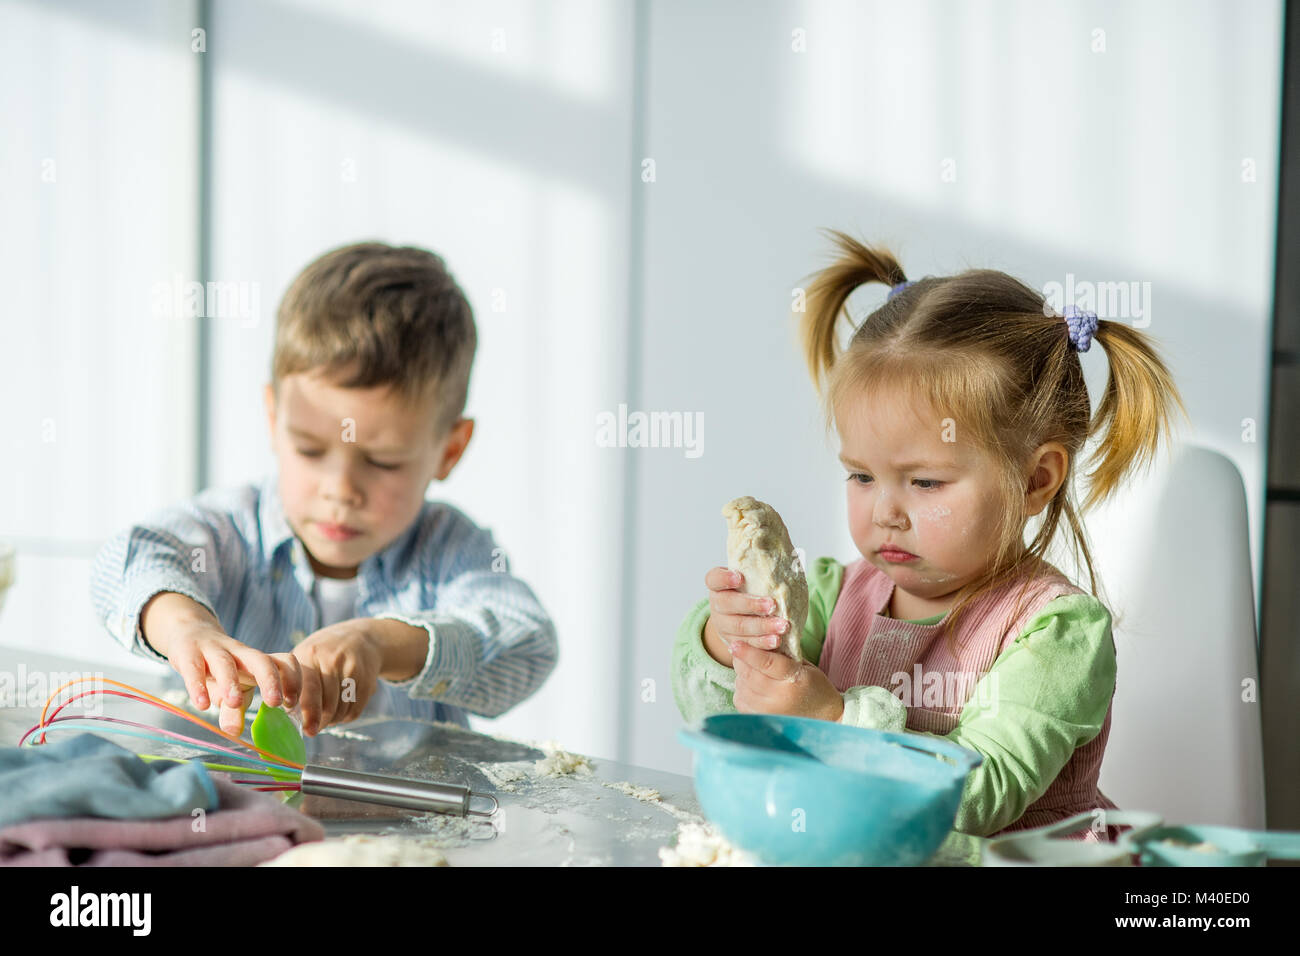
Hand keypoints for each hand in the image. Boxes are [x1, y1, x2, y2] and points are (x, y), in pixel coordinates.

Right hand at [141, 592, 299, 735]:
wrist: (189, 634)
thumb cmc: (220, 667)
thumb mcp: (230, 689)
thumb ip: (234, 712)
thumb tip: (235, 732)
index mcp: (258, 660)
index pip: (284, 662)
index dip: (292, 680)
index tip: (292, 704)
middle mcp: (240, 653)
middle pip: (261, 660)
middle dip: (270, 680)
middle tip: (275, 703)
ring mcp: (214, 651)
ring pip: (225, 662)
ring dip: (231, 682)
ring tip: (235, 703)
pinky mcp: (188, 653)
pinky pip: (194, 668)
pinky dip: (198, 686)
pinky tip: (203, 705)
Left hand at [290, 619, 383, 735]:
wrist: (360, 638)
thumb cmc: (323, 653)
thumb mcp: (305, 655)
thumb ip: (292, 680)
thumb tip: (285, 713)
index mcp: (311, 655)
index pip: (310, 690)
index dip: (309, 713)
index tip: (306, 729)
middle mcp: (333, 660)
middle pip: (328, 704)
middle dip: (320, 722)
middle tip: (312, 729)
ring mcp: (353, 669)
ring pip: (342, 710)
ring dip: (332, 720)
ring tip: (326, 716)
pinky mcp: (368, 680)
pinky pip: (355, 710)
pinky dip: (345, 717)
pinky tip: (340, 710)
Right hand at [701, 567, 790, 667]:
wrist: (744, 616)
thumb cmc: (754, 590)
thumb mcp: (754, 577)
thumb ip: (763, 567)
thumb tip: (792, 554)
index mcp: (718, 585)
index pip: (714, 579)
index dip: (724, 578)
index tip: (740, 576)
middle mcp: (717, 604)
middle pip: (727, 604)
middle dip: (750, 605)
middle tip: (772, 605)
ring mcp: (722, 625)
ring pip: (738, 627)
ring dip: (761, 627)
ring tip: (781, 626)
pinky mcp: (732, 642)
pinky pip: (746, 644)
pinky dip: (762, 644)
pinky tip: (776, 641)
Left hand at [732, 642, 844, 721]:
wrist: (823, 717)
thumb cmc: (814, 686)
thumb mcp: (803, 666)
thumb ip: (781, 655)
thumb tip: (756, 641)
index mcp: (794, 679)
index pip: (767, 663)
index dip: (749, 652)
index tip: (735, 643)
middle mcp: (780, 697)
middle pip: (750, 675)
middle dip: (740, 660)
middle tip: (739, 650)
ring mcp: (769, 711)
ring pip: (742, 687)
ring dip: (741, 675)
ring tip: (750, 669)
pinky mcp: (761, 719)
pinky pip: (740, 700)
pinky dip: (742, 689)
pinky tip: (751, 685)